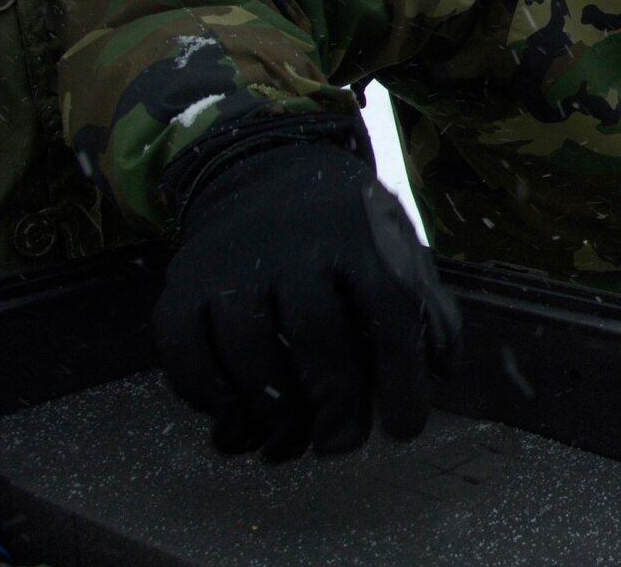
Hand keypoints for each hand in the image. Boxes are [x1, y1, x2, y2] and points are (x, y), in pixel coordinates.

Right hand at [155, 142, 461, 458]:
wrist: (260, 175)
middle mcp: (293, 245)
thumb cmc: (343, 228)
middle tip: (343, 444)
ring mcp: (229, 265)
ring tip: (291, 443)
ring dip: (272, 414)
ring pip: (249, 354)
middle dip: (337, 405)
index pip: (389, 308)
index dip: (401, 376)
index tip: (406, 429)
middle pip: (318, 337)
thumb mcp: (395, 244)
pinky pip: (187, 357)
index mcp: (358, 234)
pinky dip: (212, 400)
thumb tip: (440, 368)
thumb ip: (425, 303)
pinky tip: (239, 421)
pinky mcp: (180, 288)